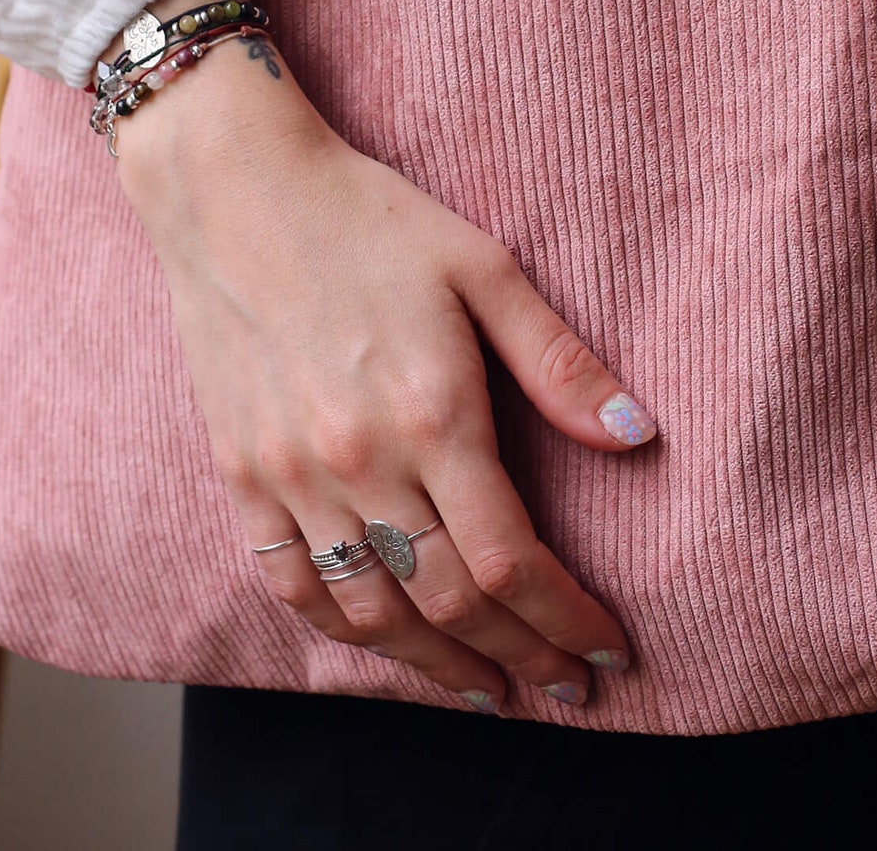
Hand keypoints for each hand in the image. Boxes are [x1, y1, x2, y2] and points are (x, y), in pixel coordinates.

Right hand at [109, 0, 652, 714]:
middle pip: (452, 602)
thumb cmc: (370, 218)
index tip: (609, 650)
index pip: (513, 562)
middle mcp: (361, 463)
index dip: (567, 619)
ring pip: (374, 614)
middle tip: (567, 686)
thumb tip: (641, 437)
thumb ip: (559, 362)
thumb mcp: (482, 267)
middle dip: (522, 655)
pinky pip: (294, 586)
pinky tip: (388, 644)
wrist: (235, 189)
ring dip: (440, 665)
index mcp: (433, 415)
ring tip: (491, 686)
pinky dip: (349, 632)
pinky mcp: (241, 476)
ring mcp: (292, 477)